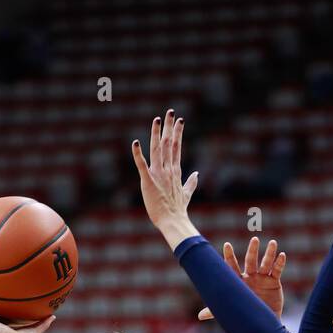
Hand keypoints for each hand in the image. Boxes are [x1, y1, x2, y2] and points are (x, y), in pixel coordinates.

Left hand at [131, 110, 198, 246]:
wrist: (173, 221)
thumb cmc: (178, 210)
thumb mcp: (186, 194)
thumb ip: (191, 183)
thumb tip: (197, 174)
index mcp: (175, 171)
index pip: (176, 147)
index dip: (177, 133)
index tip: (179, 120)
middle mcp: (168, 169)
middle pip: (168, 144)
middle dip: (169, 127)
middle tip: (170, 111)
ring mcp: (158, 175)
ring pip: (157, 149)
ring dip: (156, 133)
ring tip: (157, 119)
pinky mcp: (148, 182)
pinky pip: (142, 165)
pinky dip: (138, 154)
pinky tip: (135, 143)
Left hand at [199, 236, 286, 321]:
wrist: (260, 321)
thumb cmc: (243, 313)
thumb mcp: (230, 310)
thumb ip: (215, 311)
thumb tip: (199, 316)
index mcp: (238, 281)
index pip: (232, 266)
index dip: (230, 256)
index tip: (227, 245)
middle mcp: (250, 276)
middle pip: (251, 261)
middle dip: (252, 251)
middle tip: (254, 240)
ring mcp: (262, 278)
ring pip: (266, 263)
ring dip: (269, 253)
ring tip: (273, 243)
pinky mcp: (273, 282)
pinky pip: (277, 271)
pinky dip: (279, 263)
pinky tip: (281, 255)